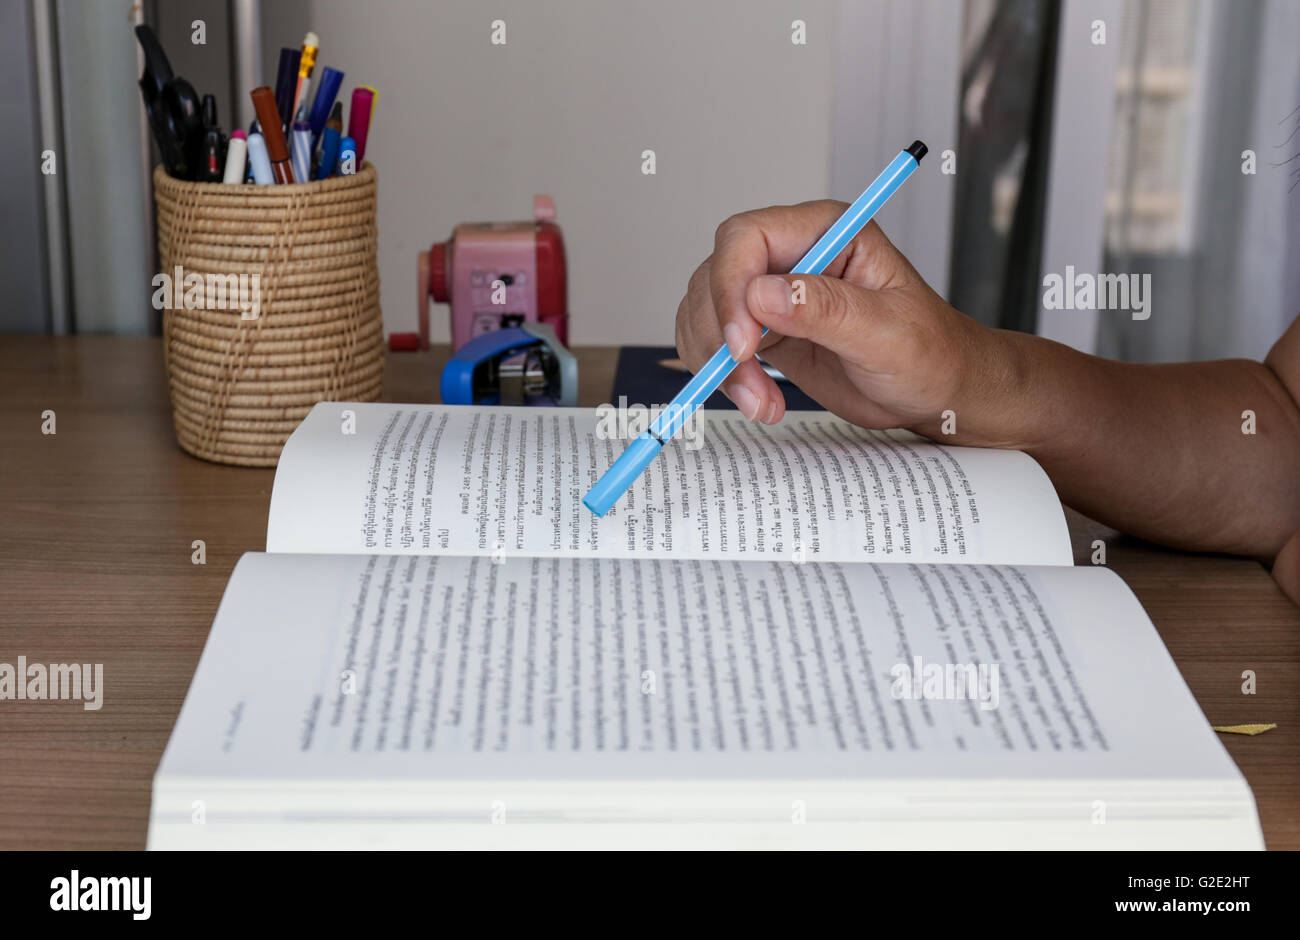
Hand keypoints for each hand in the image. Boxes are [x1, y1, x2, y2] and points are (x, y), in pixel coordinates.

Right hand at [674, 201, 1006, 436]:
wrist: (935, 390)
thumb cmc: (930, 353)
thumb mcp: (888, 333)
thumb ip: (827, 310)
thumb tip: (763, 295)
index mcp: (827, 232)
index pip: (748, 238)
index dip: (732, 287)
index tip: (743, 343)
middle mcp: (793, 255)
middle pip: (716, 275)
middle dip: (720, 335)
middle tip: (749, 383)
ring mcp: (773, 293)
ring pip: (705, 311)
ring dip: (717, 363)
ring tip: (761, 401)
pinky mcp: (764, 330)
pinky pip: (712, 341)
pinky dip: (719, 375)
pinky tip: (757, 398)